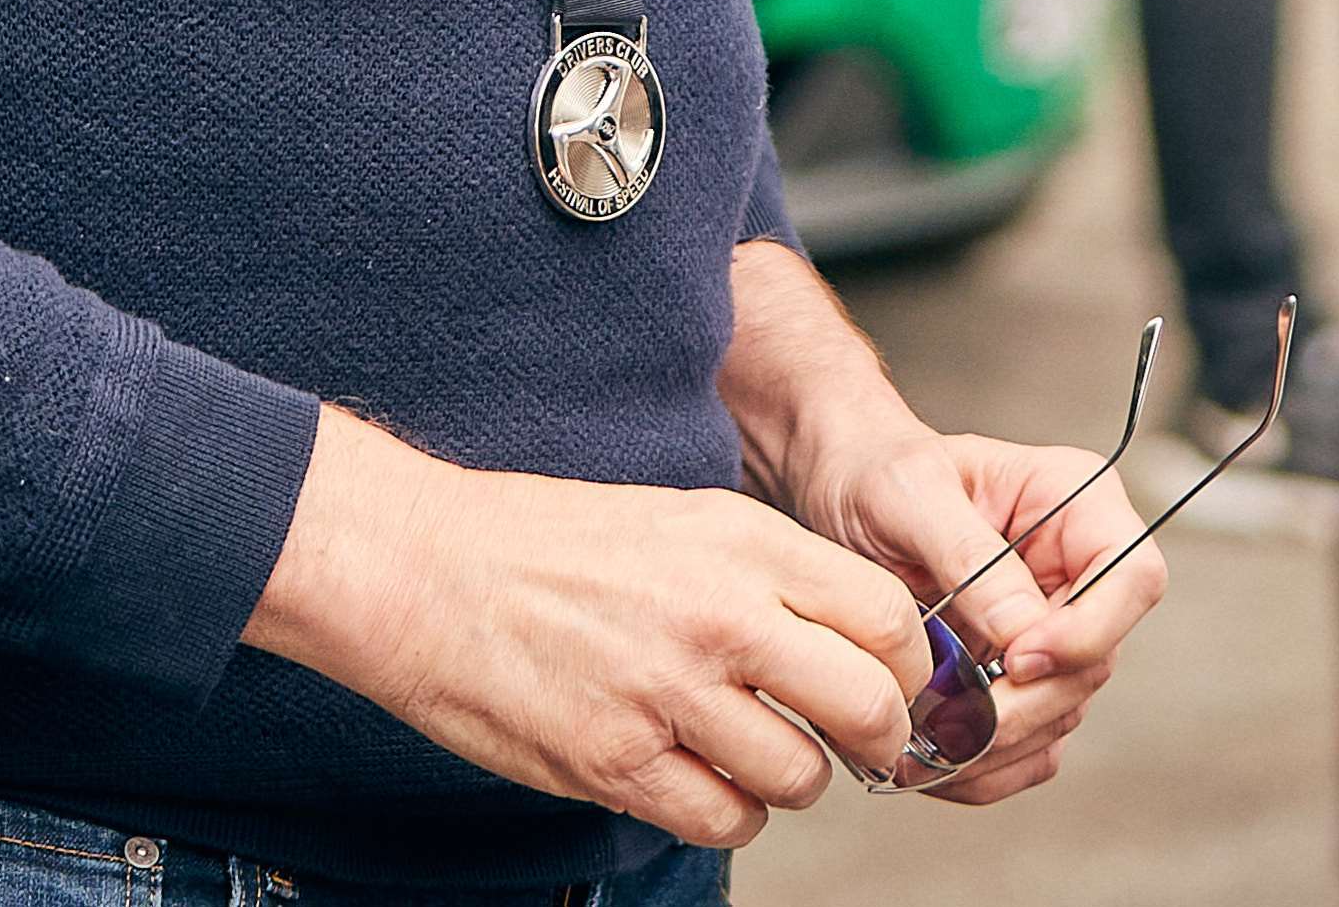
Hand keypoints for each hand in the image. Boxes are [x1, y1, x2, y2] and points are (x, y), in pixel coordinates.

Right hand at [244, 410, 929, 848]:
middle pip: (867, 702)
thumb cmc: (556, 542)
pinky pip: (722, 819)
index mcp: (745, 544)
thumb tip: (866, 636)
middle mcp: (720, 615)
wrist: (429, 570)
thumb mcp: (688, 520)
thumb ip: (778, 574)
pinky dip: (727, 813)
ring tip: (754, 751)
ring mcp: (667, 693)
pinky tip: (700, 778)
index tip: (894, 682)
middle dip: (878, 735)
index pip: (888, 617)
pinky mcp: (614, 761)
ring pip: (800, 776)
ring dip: (792, 778)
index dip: (909, 664)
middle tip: (857, 740)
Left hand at [780, 419, 1169, 804]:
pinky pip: (1025, 748)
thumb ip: (969, 554)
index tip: (1016, 658)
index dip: (1088, 630)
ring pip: (1059, 715)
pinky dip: (980, 768)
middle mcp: (1076, 572)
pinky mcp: (1017, 681)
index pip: (1133, 576)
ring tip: (918, 742)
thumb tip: (1022, 631)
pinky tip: (928, 756)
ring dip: (993, 745)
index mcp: (1075, 502)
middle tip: (948, 723)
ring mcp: (1050, 632)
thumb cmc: (873, 472)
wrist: (835, 496)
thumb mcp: (908, 493)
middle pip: (1095, 663)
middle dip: (1024, 706)